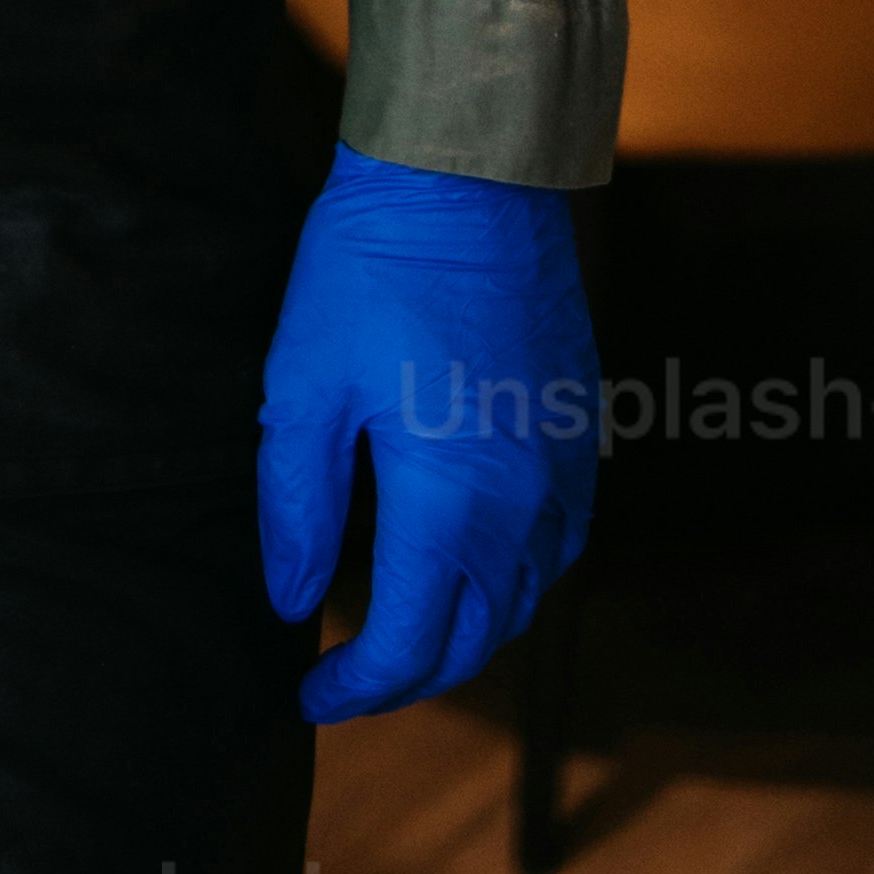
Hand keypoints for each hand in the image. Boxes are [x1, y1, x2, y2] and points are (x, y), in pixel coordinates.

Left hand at [255, 143, 597, 721]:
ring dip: (467, 635)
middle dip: (409, 677)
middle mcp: (522, 504)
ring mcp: (563, 468)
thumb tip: (293, 601)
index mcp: (449, 503)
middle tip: (348, 680)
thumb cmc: (373, 268)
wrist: (469, 174)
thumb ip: (296, 506)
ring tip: (404, 634)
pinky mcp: (580, 430)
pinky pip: (561, 545)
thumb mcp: (303, 387)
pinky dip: (517, 581)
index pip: (408, 644)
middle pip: (473, 639)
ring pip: (524, 599)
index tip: (309, 698)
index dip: (356, 689)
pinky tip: (477, 567)